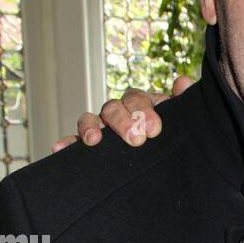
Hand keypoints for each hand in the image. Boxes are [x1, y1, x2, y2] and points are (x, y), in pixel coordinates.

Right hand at [51, 75, 194, 151]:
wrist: (168, 159)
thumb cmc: (171, 134)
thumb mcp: (181, 120)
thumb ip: (182, 102)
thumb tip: (183, 83)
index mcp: (140, 104)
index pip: (136, 99)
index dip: (143, 110)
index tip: (154, 129)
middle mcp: (119, 113)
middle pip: (113, 108)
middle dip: (122, 122)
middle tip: (136, 139)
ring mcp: (103, 128)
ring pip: (91, 120)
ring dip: (90, 128)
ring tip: (94, 140)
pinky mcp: (91, 146)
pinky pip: (75, 142)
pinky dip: (67, 143)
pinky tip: (59, 148)